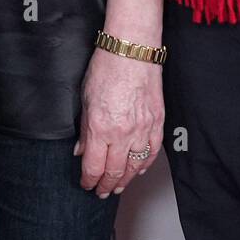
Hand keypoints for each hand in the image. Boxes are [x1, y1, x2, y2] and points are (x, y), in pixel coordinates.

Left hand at [75, 46, 163, 197]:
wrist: (132, 49)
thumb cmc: (107, 67)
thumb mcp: (86, 99)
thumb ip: (85, 130)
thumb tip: (82, 150)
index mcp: (101, 128)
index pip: (94, 167)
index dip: (89, 180)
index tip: (86, 183)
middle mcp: (123, 132)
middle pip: (115, 172)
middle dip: (106, 185)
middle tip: (102, 191)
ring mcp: (143, 128)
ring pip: (135, 166)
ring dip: (125, 179)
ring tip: (118, 186)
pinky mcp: (157, 121)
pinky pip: (152, 151)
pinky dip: (145, 164)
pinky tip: (138, 169)